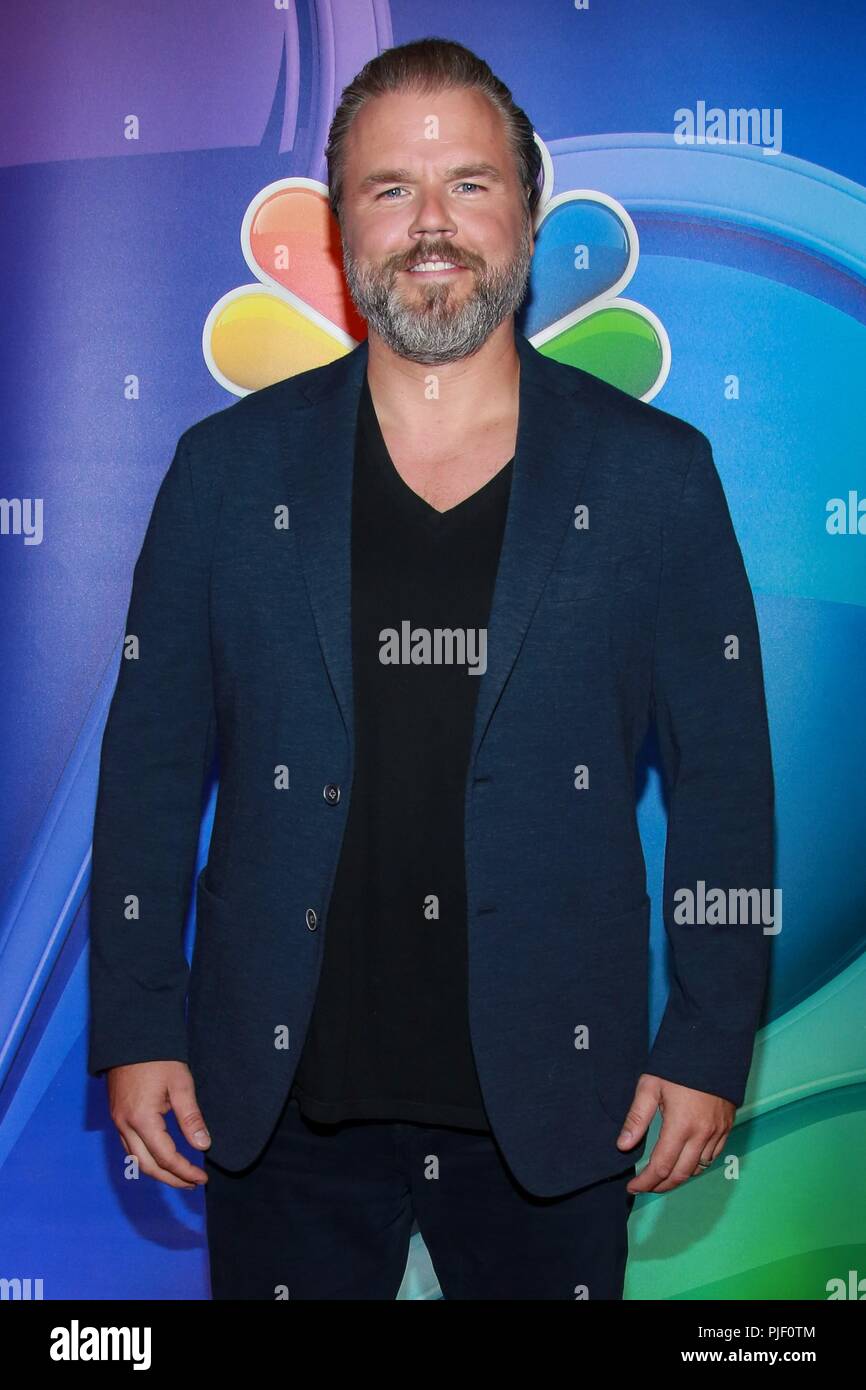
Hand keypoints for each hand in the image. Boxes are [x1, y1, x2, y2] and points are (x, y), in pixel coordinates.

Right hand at [107, 1060, 210, 1188]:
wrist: (130, 1037)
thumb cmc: (157, 1058)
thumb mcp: (180, 1084)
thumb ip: (190, 1117)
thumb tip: (203, 1146)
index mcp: (142, 1119)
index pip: (166, 1157)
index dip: (185, 1171)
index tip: (202, 1178)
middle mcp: (125, 1125)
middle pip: (147, 1166)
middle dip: (170, 1178)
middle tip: (192, 1183)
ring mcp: (118, 1121)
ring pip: (135, 1159)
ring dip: (157, 1171)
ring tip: (180, 1174)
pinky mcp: (117, 1116)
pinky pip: (129, 1147)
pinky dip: (146, 1158)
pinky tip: (160, 1158)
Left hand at [615, 1073, 733, 1193]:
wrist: (712, 1047)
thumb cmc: (677, 1065)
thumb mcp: (650, 1086)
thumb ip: (637, 1118)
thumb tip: (623, 1146)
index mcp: (681, 1126)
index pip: (662, 1166)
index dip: (646, 1182)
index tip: (633, 1187)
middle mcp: (702, 1134)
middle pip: (681, 1174)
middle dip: (661, 1186)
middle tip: (645, 1186)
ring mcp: (717, 1132)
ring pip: (698, 1168)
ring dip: (679, 1176)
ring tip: (661, 1175)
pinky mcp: (727, 1127)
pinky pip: (712, 1156)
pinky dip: (696, 1164)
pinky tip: (684, 1161)